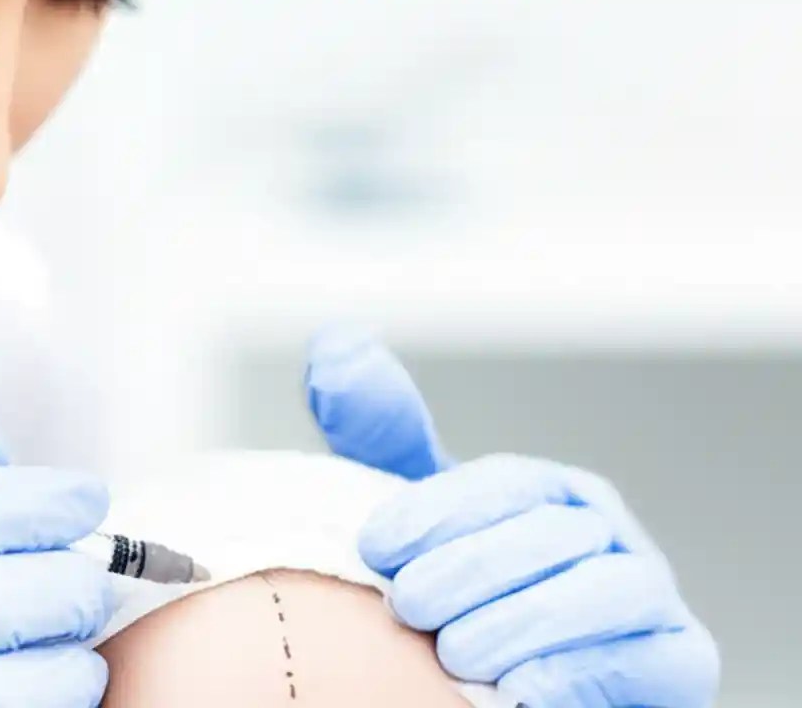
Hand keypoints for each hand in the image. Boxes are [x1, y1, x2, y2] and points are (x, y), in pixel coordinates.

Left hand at [305, 326, 719, 705]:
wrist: (516, 684)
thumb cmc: (468, 589)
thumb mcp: (418, 507)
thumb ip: (380, 434)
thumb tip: (338, 345)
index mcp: (551, 490)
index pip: (504, 482)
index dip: (436, 511)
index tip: (374, 547)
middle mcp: (609, 535)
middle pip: (553, 533)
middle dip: (471, 568)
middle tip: (407, 605)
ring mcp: (650, 599)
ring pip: (606, 592)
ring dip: (522, 622)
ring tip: (454, 653)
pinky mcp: (680, 664)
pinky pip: (654, 662)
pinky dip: (584, 675)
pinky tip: (521, 690)